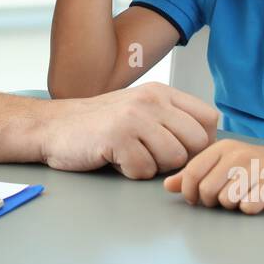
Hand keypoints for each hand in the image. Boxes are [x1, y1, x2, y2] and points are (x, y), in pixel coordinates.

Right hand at [40, 82, 217, 178]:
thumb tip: (208, 144)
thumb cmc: (100, 123)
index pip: (209, 119)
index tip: (182, 149)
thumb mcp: (140, 108)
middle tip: (151, 155)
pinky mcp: (117, 138)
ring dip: (153, 166)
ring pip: (173, 159)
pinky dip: (131, 172)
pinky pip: (144, 171)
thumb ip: (172, 119)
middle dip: (179, 158)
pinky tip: (115, 159)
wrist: (54, 126)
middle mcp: (151, 100)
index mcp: (161, 92)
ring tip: (130, 154)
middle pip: (196, 143)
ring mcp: (134, 118)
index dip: (203, 142)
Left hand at [164, 139, 263, 213]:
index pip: (192, 172)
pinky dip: (250, 208)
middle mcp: (238, 155)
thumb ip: (195, 173)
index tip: (194, 199)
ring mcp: (256, 169)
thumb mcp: (223, 163)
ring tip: (243, 195)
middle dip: (211, 201)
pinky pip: (248, 207)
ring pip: (227, 200)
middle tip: (223, 198)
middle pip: (207, 190)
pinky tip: (258, 198)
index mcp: (222, 148)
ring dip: (232, 205)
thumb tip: (167, 185)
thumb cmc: (253, 166)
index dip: (188, 191)